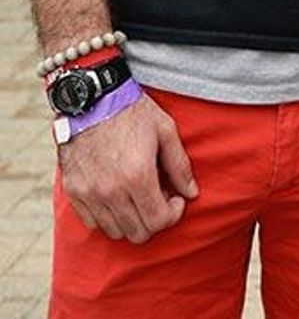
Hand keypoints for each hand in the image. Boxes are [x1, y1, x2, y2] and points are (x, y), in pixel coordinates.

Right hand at [59, 93, 197, 242]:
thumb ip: (180, 166)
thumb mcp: (165, 131)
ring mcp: (89, 193)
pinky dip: (108, 217)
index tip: (176, 199)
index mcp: (137, 176)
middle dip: (154, 220)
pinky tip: (118, 196)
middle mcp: (111, 191)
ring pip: (114, 232)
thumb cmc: (132, 111)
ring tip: (139, 195)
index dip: (173, 214)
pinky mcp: (73, 191)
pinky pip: (92, 223)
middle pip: (137, 233)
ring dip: (132, 220)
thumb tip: (191, 193)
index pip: (158, 221)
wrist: (93, 98)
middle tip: (159, 197)